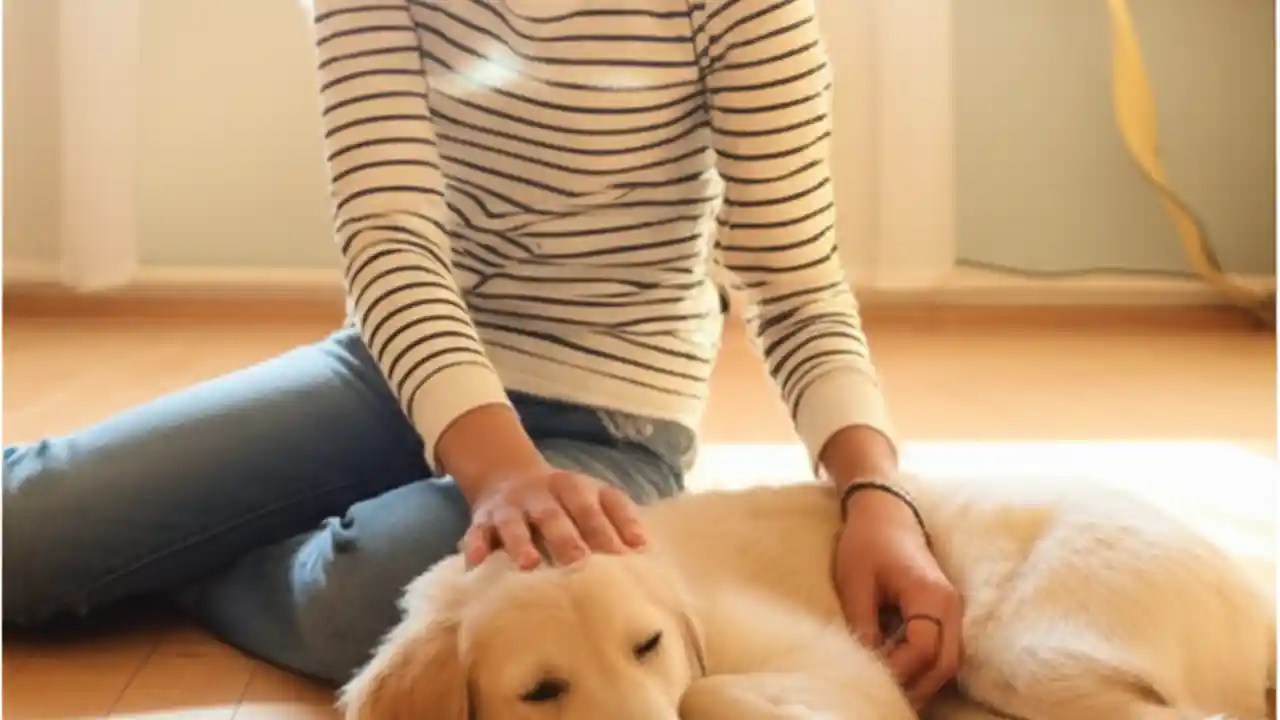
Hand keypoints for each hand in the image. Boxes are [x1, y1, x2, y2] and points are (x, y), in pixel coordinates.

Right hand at [461, 466, 647, 569]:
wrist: (508, 474)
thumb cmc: (563, 499)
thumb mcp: (592, 496)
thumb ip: (618, 517)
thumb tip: (644, 548)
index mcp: (573, 487)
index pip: (592, 507)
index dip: (606, 530)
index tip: (622, 557)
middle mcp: (541, 494)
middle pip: (555, 516)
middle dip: (567, 538)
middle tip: (580, 562)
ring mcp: (510, 507)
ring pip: (514, 523)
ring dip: (520, 542)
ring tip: (528, 564)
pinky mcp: (482, 519)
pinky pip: (476, 532)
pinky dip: (475, 546)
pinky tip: (476, 563)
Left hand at [833, 488, 962, 709]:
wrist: (885, 513)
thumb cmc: (866, 544)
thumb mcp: (855, 584)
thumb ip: (864, 627)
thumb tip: (868, 668)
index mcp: (930, 595)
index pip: (923, 649)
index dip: (898, 671)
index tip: (869, 679)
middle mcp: (950, 606)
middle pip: (946, 663)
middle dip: (918, 688)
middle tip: (885, 700)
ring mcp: (951, 610)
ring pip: (949, 661)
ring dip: (923, 681)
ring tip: (891, 694)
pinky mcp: (944, 612)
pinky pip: (943, 650)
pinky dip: (924, 667)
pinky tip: (899, 675)